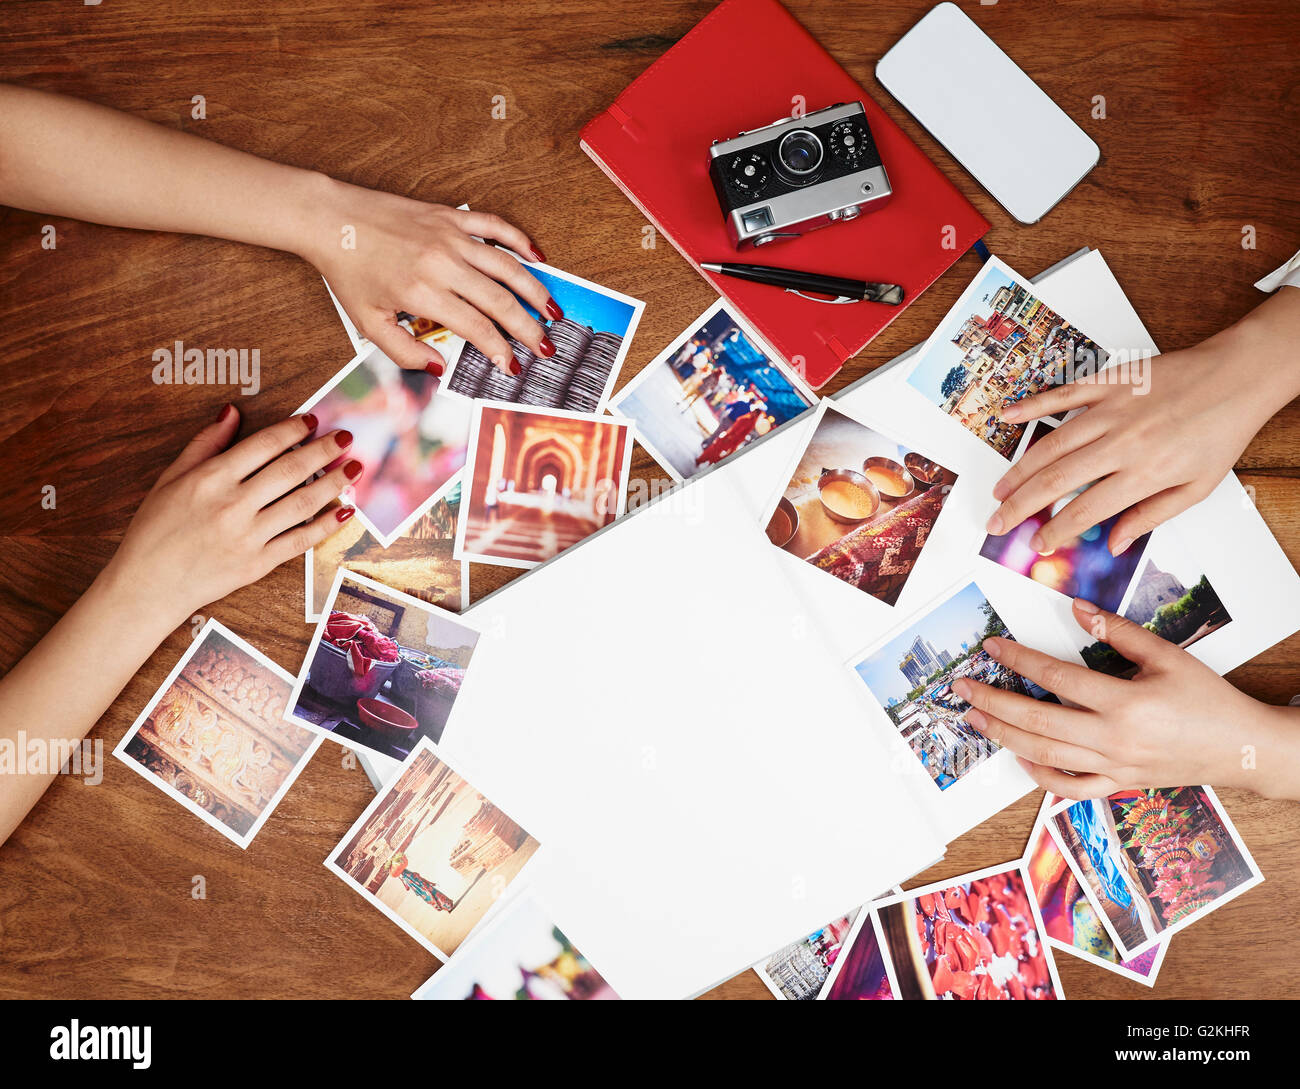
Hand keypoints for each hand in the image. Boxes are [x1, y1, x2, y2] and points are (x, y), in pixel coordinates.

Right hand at [105, 405, 361, 623]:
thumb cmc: (156, 528)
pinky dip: (326, 525)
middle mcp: (234, 506)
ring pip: (302, 504)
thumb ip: (206, 443)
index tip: (313, 420)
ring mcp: (249, 537)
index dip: (292, 429)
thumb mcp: (171, 477)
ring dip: (333, 483)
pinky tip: (345, 509)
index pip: (263, 445)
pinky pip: (301, 540)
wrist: (148, 584)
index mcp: (211, 480)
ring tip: (355, 468)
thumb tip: (233, 411)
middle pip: (290, 471)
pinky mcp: (259, 563)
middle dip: (323, 450)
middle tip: (346, 437)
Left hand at [303, 181, 559, 374]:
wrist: (330, 220)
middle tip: (547, 347)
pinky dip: (521, 241)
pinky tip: (539, 258)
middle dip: (529, 329)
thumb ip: (404, 352)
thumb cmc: (348, 271)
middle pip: (500, 301)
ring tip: (554, 310)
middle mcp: (442, 264)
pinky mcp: (449, 216)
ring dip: (536, 290)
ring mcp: (449, 237)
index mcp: (423, 294)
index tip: (512, 367)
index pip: (477, 328)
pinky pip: (494, 226)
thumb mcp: (368, 324)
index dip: (500, 351)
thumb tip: (440, 368)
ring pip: (507, 266)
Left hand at [951, 598, 1290, 798]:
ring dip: (1005, 736)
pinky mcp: (1119, 783)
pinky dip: (1041, 776)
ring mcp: (1113, 767)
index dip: (1019, 659)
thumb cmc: (1207, 699)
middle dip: (993, 703)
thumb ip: (1119, 631)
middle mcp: (1113, 739)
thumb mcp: (1166, 655)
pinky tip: (1021, 756)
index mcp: (1124, 703)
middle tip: (962, 689)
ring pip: (1046, 756)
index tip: (992, 647)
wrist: (1242, 748)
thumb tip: (1077, 609)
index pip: (1056, 678)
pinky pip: (1071, 788)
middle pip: (1038, 721)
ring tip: (976, 719)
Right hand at [985, 289, 1299, 555]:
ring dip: (1020, 470)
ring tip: (1000, 490)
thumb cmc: (1220, 432)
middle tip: (997, 523)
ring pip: (1051, 444)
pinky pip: (1063, 395)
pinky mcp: (1110, 382)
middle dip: (1020, 506)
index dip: (1056, 531)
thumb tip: (1117, 543)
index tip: (1038, 544)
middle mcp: (1123, 442)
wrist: (1237, 377)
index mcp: (1145, 472)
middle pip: (1057, 480)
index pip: (1087, 510)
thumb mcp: (1197, 488)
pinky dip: (1032, 406)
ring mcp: (1112, 409)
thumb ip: (1152, 515)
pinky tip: (1008, 417)